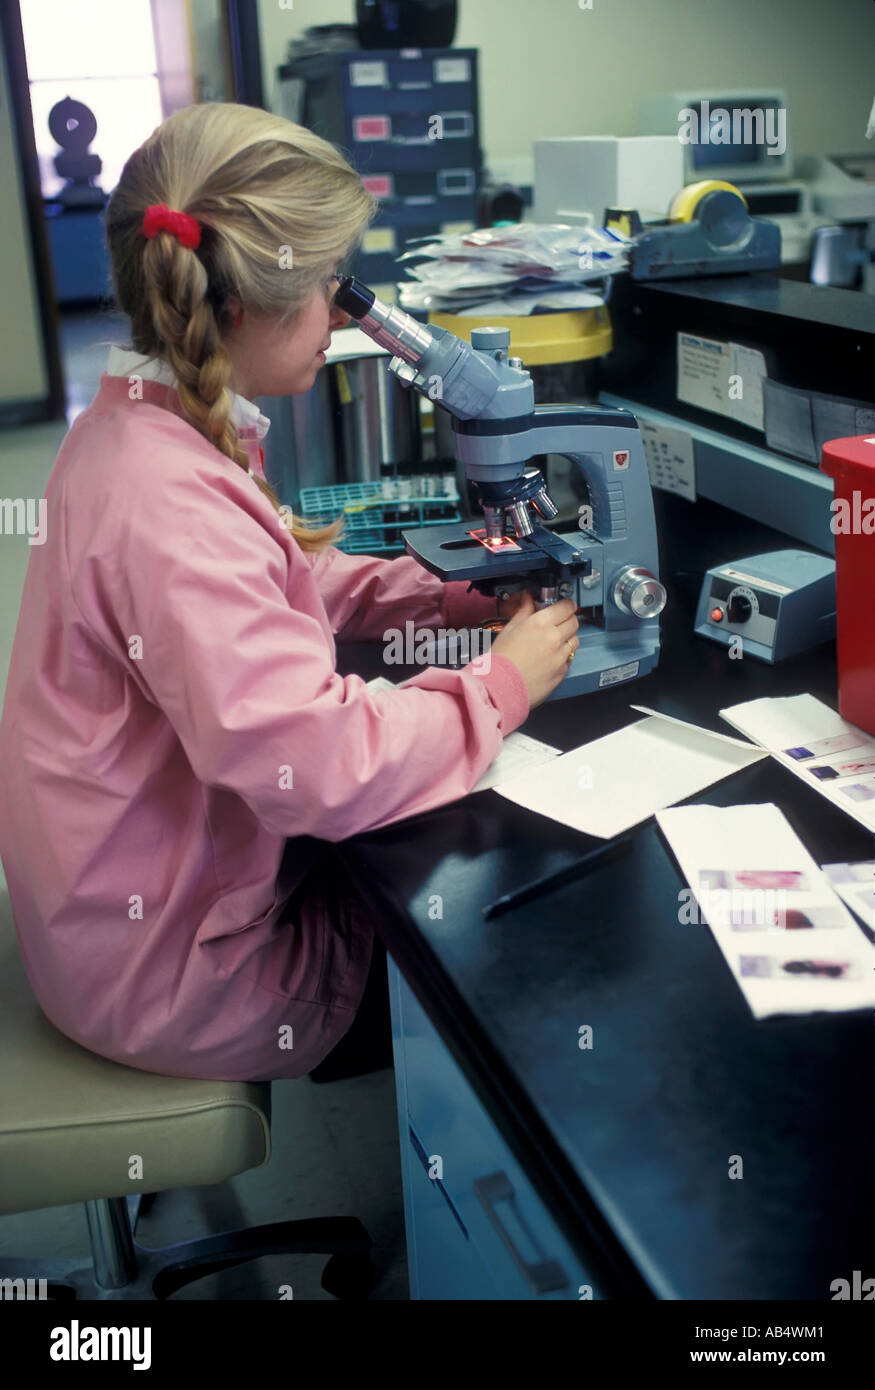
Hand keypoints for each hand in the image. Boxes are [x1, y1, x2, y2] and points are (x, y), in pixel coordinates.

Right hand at [489, 592, 579, 708]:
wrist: (499, 688)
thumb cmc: (501, 661)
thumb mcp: (509, 629)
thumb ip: (523, 611)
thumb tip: (529, 599)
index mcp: (540, 624)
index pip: (567, 606)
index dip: (567, 604)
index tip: (564, 606)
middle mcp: (554, 638)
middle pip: (574, 622)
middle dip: (568, 620)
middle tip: (557, 623)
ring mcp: (560, 656)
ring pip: (574, 641)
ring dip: (567, 639)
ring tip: (551, 643)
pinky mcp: (562, 672)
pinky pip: (570, 659)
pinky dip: (563, 656)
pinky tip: (549, 658)